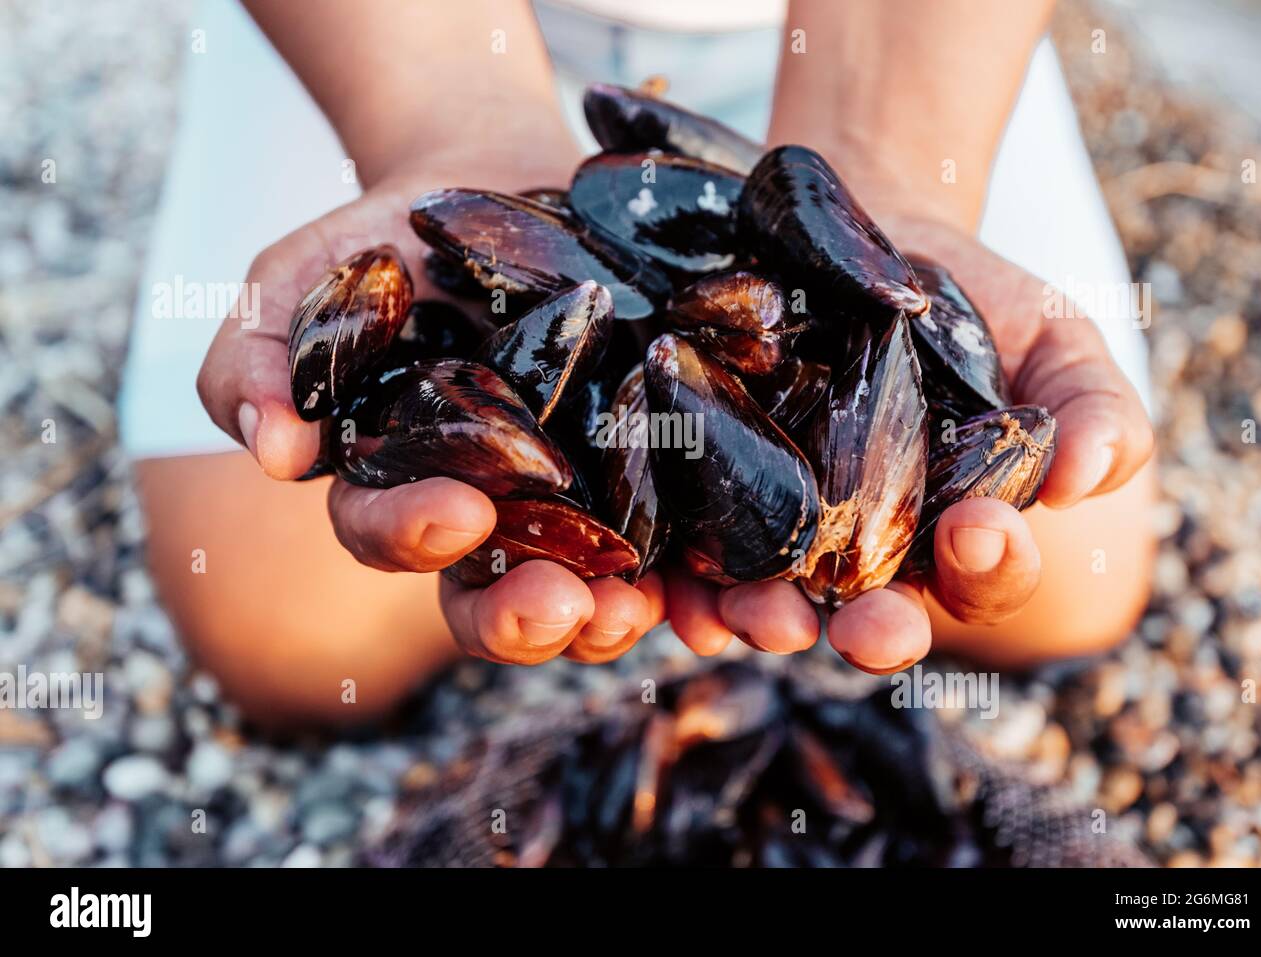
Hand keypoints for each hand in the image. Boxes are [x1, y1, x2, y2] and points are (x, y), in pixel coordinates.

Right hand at [196, 155, 665, 665]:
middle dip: (524, 614)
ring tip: (641, 605)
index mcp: (396, 487)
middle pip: (494, 596)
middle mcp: (486, 518)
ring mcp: (572, 503)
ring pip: (588, 590)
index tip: (460, 511)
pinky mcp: (650, 474)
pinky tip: (720, 574)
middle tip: (566, 605)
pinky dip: (696, 568)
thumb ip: (259, 354)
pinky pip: (675, 538)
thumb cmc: (384, 241)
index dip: (415, 534)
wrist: (492, 182)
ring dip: (613, 615)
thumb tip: (273, 449)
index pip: (390, 533)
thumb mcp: (299, 279)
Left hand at [664, 209, 1154, 671]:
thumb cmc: (970, 306)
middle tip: (869, 628)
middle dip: (872, 631)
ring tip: (761, 615)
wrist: (860, 237)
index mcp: (956, 538)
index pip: (983, 576)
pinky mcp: (701, 494)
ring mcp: (779, 531)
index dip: (990, 565)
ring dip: (764, 619)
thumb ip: (1091, 408)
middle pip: (870, 618)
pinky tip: (668, 586)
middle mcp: (866, 556)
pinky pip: (683, 550)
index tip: (984, 530)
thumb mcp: (1050, 340)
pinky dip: (675, 579)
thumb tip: (1091, 475)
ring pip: (769, 600)